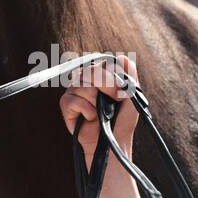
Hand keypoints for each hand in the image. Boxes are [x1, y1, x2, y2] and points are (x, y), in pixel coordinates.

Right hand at [58, 54, 140, 169]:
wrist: (114, 141)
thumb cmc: (122, 119)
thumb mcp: (131, 95)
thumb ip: (128, 75)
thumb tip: (122, 56)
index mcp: (101, 74)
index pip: (101, 61)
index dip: (111, 75)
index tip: (120, 90)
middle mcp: (86, 79)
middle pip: (90, 70)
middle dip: (106, 86)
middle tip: (112, 101)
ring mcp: (75, 90)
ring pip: (82, 85)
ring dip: (95, 101)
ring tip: (100, 112)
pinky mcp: (66, 105)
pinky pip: (73, 100)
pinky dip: (86, 110)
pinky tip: (91, 118)